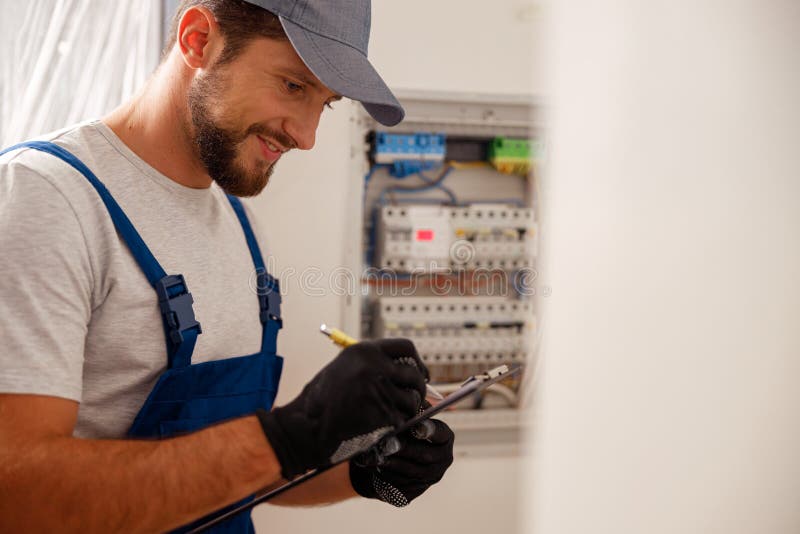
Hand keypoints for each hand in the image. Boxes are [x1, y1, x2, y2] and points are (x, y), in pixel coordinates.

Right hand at [257, 339, 427, 479]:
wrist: (307, 425)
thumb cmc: (321, 401)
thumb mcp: (344, 368)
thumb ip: (371, 364)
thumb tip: (402, 368)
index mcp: (365, 351)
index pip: (406, 347)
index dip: (418, 362)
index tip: (421, 373)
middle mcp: (375, 366)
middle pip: (414, 374)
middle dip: (419, 389)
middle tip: (414, 399)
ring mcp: (380, 389)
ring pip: (412, 399)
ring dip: (409, 410)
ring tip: (396, 415)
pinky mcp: (382, 412)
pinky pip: (403, 418)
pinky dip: (399, 425)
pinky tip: (386, 427)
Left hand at [349, 418, 453, 506]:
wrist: (388, 456)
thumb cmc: (400, 429)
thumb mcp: (408, 416)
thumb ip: (411, 411)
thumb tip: (407, 403)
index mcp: (444, 438)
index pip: (440, 433)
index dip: (428, 430)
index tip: (416, 427)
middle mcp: (442, 460)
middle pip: (424, 455)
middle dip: (404, 448)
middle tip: (387, 443)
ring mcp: (428, 479)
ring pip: (409, 472)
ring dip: (390, 463)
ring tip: (374, 454)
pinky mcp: (411, 493)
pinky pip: (398, 486)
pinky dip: (383, 476)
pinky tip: (371, 466)